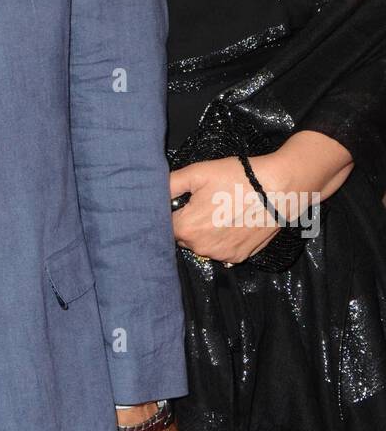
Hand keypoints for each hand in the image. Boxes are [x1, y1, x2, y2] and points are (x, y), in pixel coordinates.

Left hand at [169, 154, 292, 263]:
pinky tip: (230, 222)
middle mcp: (201, 248)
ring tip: (219, 211)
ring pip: (201, 245)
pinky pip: (220, 251)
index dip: (170, 213)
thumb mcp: (197, 173)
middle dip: (186, 223)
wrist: (278, 189)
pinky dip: (220, 240)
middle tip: (201, 203)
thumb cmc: (236, 177)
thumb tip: (151, 193)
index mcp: (186, 229)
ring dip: (203, 233)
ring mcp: (221, 256)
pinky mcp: (238, 257)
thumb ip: (168, 185)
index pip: (163, 226)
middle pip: (181, 237)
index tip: (179, 202)